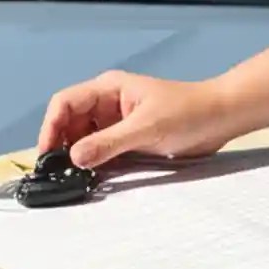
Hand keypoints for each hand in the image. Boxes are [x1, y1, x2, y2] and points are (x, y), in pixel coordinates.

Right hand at [38, 70, 237, 168]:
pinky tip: (91, 178)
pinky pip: (100, 151)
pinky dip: (93, 164)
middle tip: (57, 173)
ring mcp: (116, 123)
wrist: (221, 118)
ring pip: (83, 139)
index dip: (51, 127)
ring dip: (77, 157)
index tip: (47, 154)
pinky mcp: (127, 140)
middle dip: (61, 145)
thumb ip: (109, 143)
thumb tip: (74, 158)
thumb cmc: (187, 113)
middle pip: (70, 123)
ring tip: (73, 178)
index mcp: (108, 89)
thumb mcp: (146, 128)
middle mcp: (106, 104)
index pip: (65, 103)